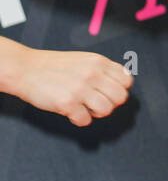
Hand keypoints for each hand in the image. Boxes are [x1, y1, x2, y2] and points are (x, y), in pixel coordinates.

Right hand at [11, 47, 133, 127]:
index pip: (127, 81)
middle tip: (96, 102)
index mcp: (99, 62)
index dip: (119, 90)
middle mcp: (92, 74)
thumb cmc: (54, 66)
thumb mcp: (85, 60)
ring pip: (107, 110)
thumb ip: (103, 70)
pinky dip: (79, 119)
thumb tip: (122, 84)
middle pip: (121, 98)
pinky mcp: (68, 103)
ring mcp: (81, 89)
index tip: (108, 92)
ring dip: (96, 113)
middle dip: (111, 104)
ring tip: (84, 107)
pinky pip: (85, 121)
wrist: (27, 69)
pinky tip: (71, 111)